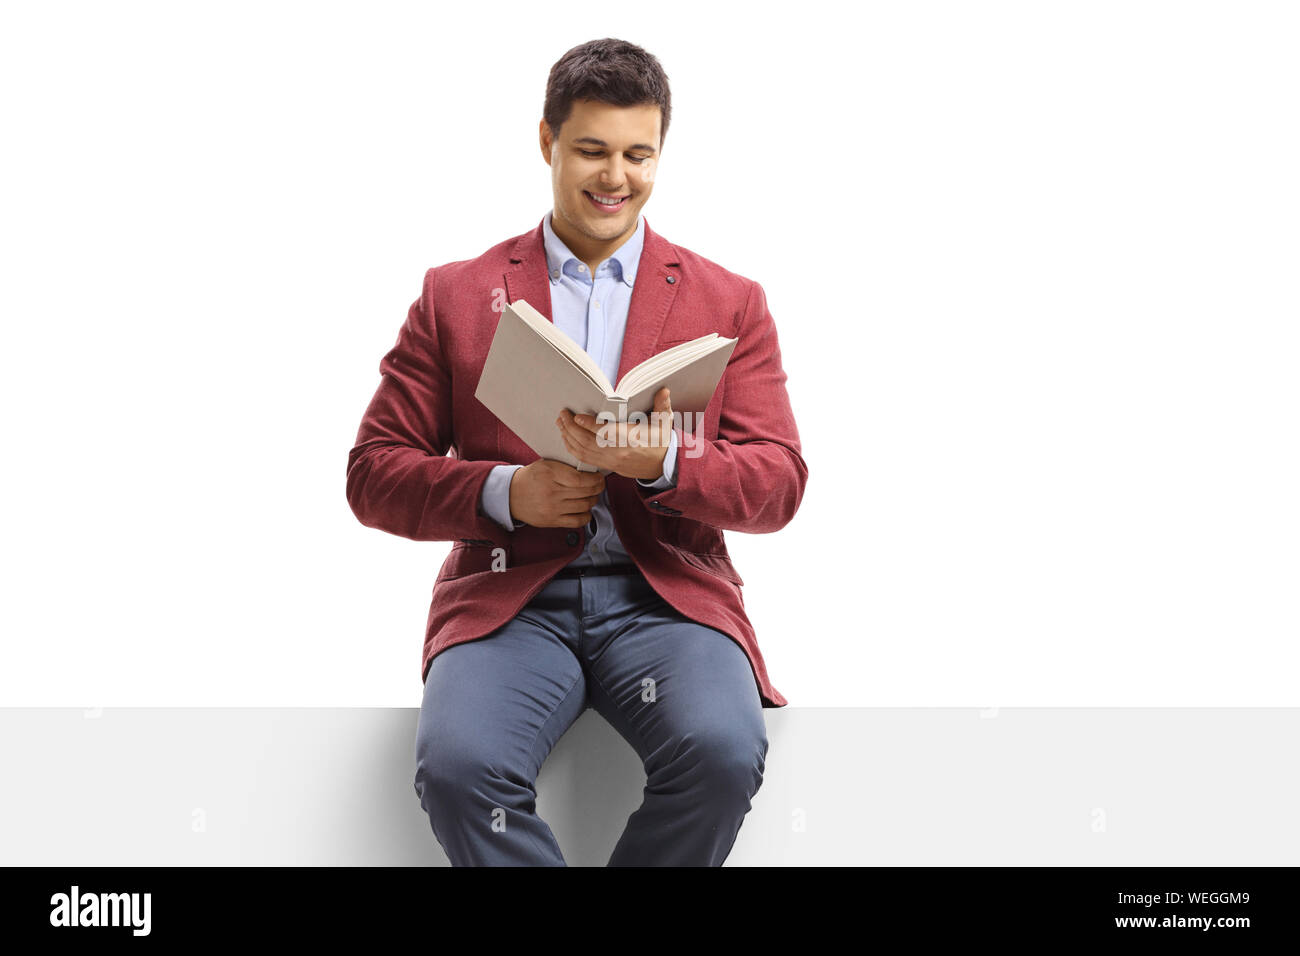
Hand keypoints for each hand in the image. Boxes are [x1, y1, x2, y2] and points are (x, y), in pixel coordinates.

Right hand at [507, 459, 604, 527]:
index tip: (599, 478)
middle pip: (585, 492)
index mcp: (550, 474)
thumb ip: (566, 467)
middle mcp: (552, 492)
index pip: (581, 479)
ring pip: (584, 506)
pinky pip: (577, 521)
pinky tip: (585, 510)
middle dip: (598, 488)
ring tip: (592, 496)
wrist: (511, 495)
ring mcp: (552, 508)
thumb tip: (590, 470)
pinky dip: (586, 516)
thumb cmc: (530, 478)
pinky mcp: (552, 520)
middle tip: (599, 485)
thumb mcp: (545, 464)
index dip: (595, 479)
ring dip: (593, 501)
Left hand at [556, 387, 673, 480]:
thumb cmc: (661, 441)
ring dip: (569, 437)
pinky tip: (567, 438)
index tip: (577, 416)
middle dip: (572, 428)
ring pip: (584, 451)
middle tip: (562, 415)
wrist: (662, 466)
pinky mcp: (607, 467)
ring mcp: (611, 461)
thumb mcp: (664, 423)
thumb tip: (664, 389)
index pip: (607, 433)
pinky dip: (573, 449)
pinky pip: (585, 459)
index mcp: (632, 439)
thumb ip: (662, 405)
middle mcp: (619, 452)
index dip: (590, 425)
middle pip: (589, 442)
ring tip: (560, 423)